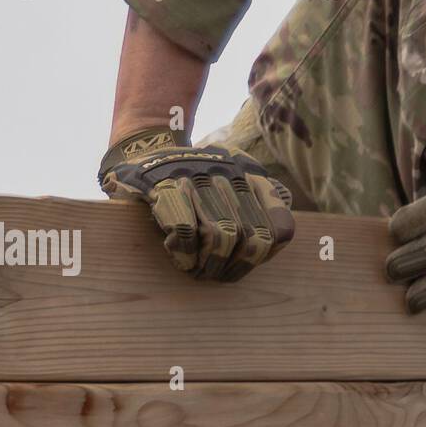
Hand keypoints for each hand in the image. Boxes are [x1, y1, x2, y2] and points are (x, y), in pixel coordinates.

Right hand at [99, 127, 294, 281]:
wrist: (144, 152)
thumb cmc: (192, 182)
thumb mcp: (232, 184)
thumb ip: (259, 206)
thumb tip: (275, 243)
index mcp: (252, 174)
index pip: (282, 226)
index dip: (265, 255)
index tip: (243, 262)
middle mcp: (230, 172)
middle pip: (255, 238)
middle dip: (235, 267)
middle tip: (216, 274)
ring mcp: (198, 176)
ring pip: (223, 235)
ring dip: (210, 264)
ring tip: (197, 269)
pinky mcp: (165, 185)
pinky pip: (185, 231)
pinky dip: (184, 254)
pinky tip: (180, 257)